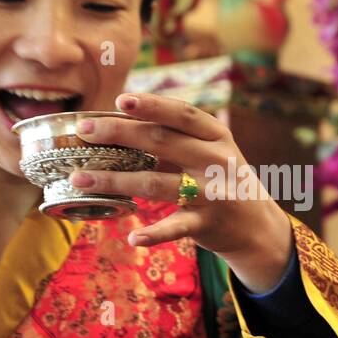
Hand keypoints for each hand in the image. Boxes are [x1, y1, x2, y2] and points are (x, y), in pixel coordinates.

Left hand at [72, 93, 294, 290]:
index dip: (151, 105)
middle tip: (85, 132)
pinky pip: (175, 228)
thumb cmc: (221, 179)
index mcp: (217, 135)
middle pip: (162, 142)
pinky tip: (132, 238)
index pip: (181, 114)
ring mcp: (212, 193)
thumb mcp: (212, 150)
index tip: (119, 100)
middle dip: (120, 133)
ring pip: (156, 183)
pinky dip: (154, 234)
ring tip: (80, 178)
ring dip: (114, 181)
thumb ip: (177, 136)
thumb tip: (119, 120)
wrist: (257, 225)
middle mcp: (216, 160)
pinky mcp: (207, 224)